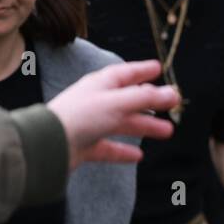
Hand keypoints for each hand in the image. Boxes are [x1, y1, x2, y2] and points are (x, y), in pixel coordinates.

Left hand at [47, 60, 177, 168]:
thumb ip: (147, 98)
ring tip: (167, 131)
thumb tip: (174, 93)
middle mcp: (96, 103)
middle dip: (151, 103)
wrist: (50, 144)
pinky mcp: (86, 145)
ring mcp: (91, 125)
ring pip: (123, 124)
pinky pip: (109, 147)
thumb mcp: (118, 102)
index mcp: (101, 86)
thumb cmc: (81, 116)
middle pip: (128, 101)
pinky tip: (138, 156)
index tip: (158, 68)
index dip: (142, 70)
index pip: (125, 74)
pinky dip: (124, 151)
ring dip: (145, 126)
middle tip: (171, 104)